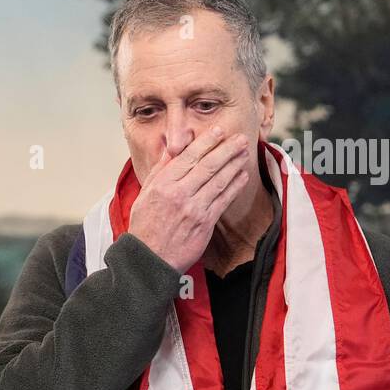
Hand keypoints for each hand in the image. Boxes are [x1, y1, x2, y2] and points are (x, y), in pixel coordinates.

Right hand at [127, 128, 252, 273]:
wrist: (148, 258)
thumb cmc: (145, 226)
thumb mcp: (145, 193)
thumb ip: (161, 169)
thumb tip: (171, 147)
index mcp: (163, 184)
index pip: (188, 156)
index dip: (206, 141)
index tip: (218, 130)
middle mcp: (179, 194)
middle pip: (208, 165)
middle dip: (227, 149)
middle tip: (240, 137)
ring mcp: (194, 208)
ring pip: (219, 180)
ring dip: (235, 164)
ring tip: (245, 152)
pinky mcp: (205, 223)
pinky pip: (224, 199)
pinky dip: (235, 185)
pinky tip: (242, 175)